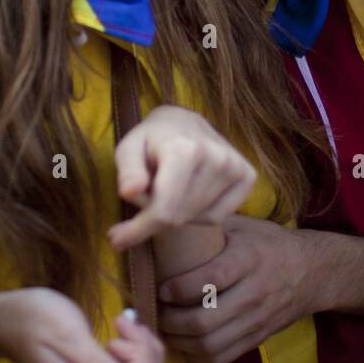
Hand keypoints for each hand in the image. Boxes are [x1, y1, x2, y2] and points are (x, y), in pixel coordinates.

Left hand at [109, 105, 255, 252]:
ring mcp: (235, 166)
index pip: (164, 210)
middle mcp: (216, 157)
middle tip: (146, 193)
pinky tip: (190, 190)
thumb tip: (129, 192)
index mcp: (185, 150)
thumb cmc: (151, 138)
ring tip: (170, 186)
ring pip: (197, 218)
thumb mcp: (128, 148)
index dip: (138, 230)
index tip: (116, 240)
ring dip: (176, 212)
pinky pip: (217, 217)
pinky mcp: (247, 175)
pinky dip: (198, 213)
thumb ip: (127, 170)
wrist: (183, 122)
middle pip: (179, 217)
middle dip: (155, 214)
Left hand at [157, 215, 314, 362]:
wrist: (313, 271)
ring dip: (180, 342)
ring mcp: (257, 320)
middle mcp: (254, 293)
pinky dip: (198, 355)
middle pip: (205, 320)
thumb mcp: (245, 226)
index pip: (210, 279)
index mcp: (249, 259)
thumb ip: (211, 225)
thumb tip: (170, 221)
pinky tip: (185, 343)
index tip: (161, 288)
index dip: (179, 288)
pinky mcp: (258, 339)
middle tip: (155, 311)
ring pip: (211, 344)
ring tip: (164, 329)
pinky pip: (223, 357)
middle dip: (171, 321)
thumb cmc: (271, 244)